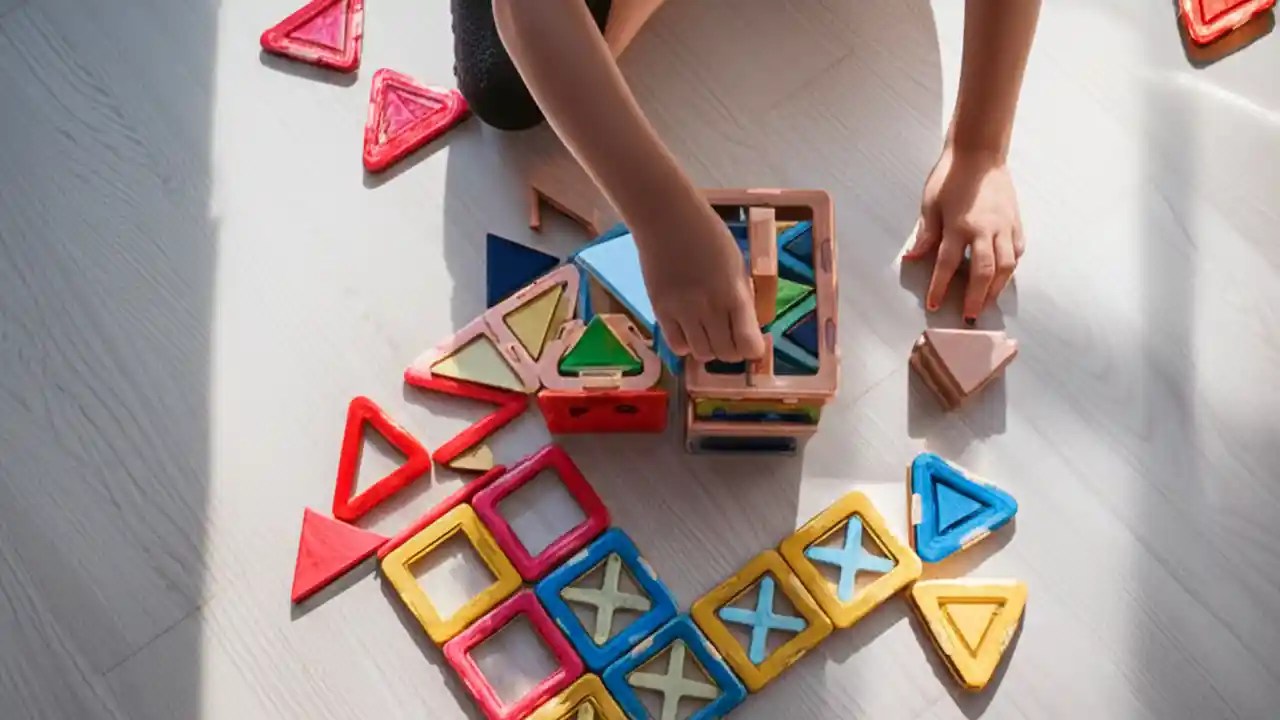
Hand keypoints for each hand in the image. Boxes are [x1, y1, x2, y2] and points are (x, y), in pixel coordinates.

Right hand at [631, 194, 766, 362]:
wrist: (667, 219)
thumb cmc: (707, 234)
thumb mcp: (737, 263)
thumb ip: (741, 295)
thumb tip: (747, 324)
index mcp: (734, 293)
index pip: (748, 344)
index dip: (753, 349)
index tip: (752, 343)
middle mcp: (709, 308)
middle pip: (726, 354)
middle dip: (732, 350)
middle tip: (730, 337)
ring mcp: (683, 312)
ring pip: (702, 354)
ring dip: (709, 349)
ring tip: (708, 333)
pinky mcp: (660, 311)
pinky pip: (676, 346)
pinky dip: (686, 345)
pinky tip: (689, 331)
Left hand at [905, 143, 1025, 322]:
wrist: (979, 152)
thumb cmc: (950, 176)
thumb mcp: (930, 204)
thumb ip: (926, 234)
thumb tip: (914, 258)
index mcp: (958, 226)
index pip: (947, 264)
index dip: (940, 287)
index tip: (935, 305)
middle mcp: (984, 229)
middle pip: (982, 272)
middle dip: (975, 297)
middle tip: (970, 316)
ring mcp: (1004, 226)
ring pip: (1005, 266)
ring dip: (996, 288)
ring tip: (987, 302)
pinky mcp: (1016, 221)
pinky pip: (1017, 251)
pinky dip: (1010, 268)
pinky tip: (1003, 277)